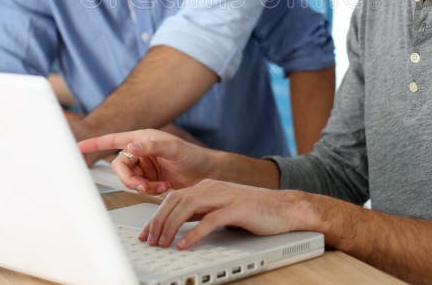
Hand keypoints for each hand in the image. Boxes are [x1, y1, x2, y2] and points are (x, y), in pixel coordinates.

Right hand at [78, 129, 212, 193]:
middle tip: (144, 186)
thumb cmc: (191, 155)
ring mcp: (143, 165)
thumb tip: (130, 147)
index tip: (78, 147)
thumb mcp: (172, 148)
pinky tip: (164, 187)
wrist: (204, 173)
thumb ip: (151, 145)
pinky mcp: (148, 178)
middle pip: (119, 167)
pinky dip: (150, 190)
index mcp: (141, 138)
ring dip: (142, 186)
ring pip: (128, 179)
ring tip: (159, 185)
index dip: (94, 144)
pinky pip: (139, 187)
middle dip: (130, 179)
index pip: (112, 140)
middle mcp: (139, 151)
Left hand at [141, 180, 305, 248]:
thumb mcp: (221, 209)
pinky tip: (185, 245)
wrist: (285, 208)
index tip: (146, 233)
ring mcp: (225, 196)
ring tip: (162, 243)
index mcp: (207, 187)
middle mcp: (213, 187)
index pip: (173, 197)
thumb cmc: (254, 211)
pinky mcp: (237, 208)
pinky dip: (194, 233)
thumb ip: (202, 212)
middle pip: (176, 201)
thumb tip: (179, 225)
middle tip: (150, 241)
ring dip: (171, 226)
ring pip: (188, 207)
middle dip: (158, 221)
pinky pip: (210, 220)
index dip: (156, 215)